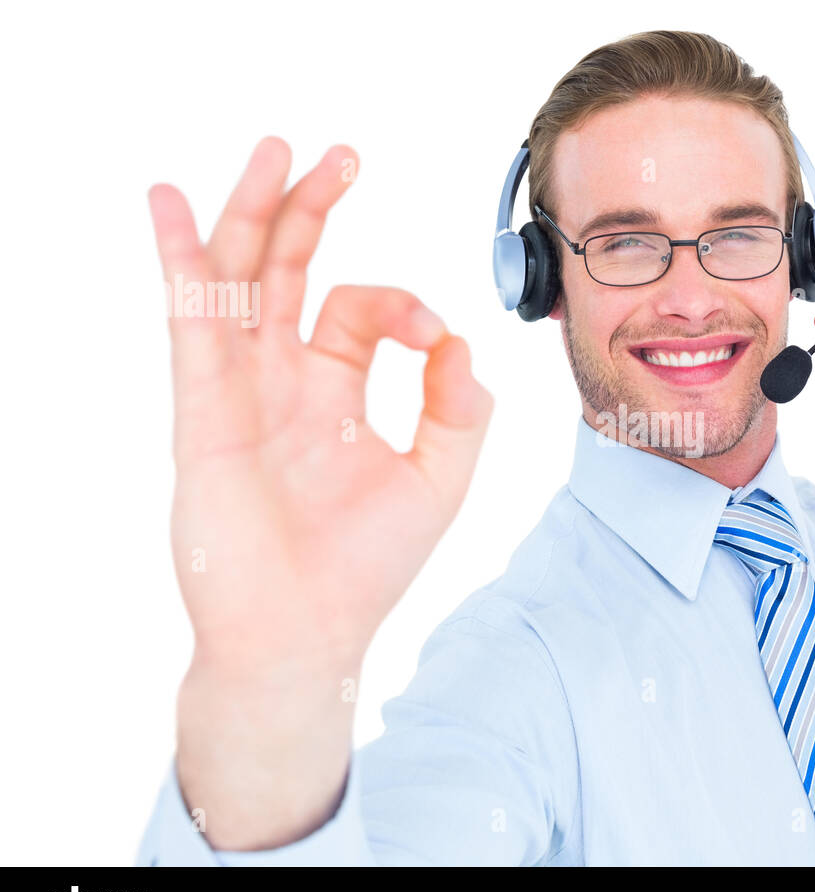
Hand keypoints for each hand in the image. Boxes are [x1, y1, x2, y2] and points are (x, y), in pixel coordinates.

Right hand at [148, 137, 492, 846]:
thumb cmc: (368, 566)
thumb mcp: (438, 478)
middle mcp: (281, 380)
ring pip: (238, 279)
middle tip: (340, 154)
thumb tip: (459, 338)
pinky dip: (180, 262)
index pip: (359, 308)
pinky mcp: (202, 411)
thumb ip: (459, 407)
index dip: (401, 303)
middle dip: (312, 209)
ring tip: (274, 150)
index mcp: (334, 390)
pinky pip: (189, 321)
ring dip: (252, 212)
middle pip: (290, 271)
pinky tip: (169, 206)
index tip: (432, 336)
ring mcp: (237, 391)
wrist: (307, 633)